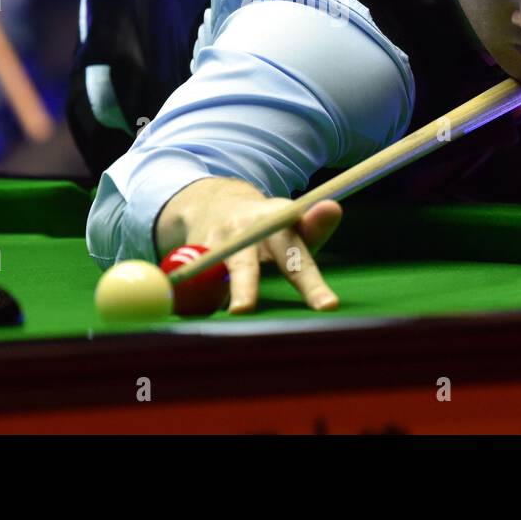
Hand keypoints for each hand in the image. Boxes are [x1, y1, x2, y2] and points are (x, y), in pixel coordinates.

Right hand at [156, 177, 342, 313]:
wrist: (217, 205)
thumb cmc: (268, 229)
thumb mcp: (292, 225)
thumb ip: (315, 227)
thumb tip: (334, 207)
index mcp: (274, 225)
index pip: (296, 258)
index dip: (311, 285)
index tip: (328, 306)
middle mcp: (240, 233)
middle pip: (243, 265)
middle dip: (243, 286)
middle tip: (242, 309)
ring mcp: (211, 245)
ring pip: (209, 272)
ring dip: (206, 293)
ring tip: (216, 314)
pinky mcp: (189, 257)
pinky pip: (190, 280)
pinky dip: (188, 295)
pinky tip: (186, 310)